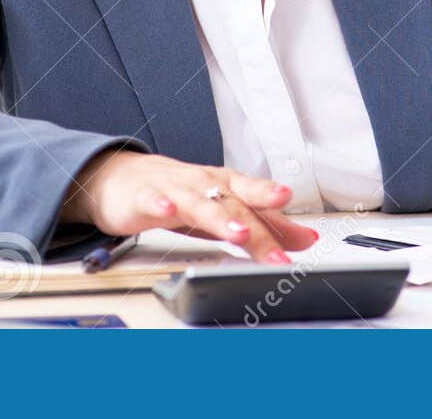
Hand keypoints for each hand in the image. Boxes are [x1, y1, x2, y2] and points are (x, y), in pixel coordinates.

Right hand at [60, 149, 317, 263]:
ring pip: (198, 202)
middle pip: (234, 206)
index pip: (257, 199)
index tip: (304, 234)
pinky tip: (168, 211)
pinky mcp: (144, 197)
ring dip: (218, 216)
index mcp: (227, 185)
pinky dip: (160, 204)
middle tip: (276, 253)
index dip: (280, 215)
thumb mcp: (225, 210)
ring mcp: (174, 189)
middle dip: (256, 229)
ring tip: (237, 233)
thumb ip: (265, 225)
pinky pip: (152, 200)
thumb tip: (305, 239)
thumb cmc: (182, 194)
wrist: (126, 179)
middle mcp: (205, 184)